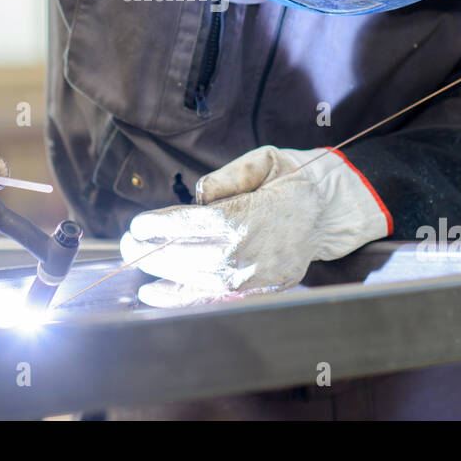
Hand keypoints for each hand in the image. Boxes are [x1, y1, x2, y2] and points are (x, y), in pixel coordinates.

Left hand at [119, 145, 390, 307]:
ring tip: (136, 263)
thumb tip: (197, 197)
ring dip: (159, 274)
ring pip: (194, 281)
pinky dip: (180, 298)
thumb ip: (227, 177)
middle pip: (187, 258)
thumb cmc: (295, 180)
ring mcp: (254, 277)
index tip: (138, 224)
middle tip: (127, 241)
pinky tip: (154, 294)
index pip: (192, 226)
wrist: (332, 211)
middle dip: (151, 251)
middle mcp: (248, 254)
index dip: (159, 227)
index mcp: (250, 217)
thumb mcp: (265, 161)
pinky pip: (212, 299)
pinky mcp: (257, 290)